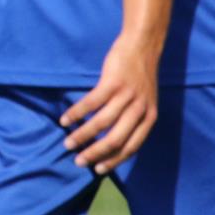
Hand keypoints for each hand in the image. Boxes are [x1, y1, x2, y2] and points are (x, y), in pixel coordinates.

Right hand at [61, 37, 160, 174]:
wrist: (142, 45)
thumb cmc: (140, 75)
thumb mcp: (145, 101)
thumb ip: (134, 119)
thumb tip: (113, 142)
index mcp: (149, 117)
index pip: (131, 147)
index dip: (114, 160)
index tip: (98, 169)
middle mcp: (139, 109)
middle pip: (115, 139)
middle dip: (95, 153)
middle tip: (79, 161)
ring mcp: (126, 96)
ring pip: (100, 123)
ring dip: (82, 135)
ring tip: (68, 143)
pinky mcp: (112, 83)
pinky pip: (90, 104)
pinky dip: (76, 113)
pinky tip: (65, 120)